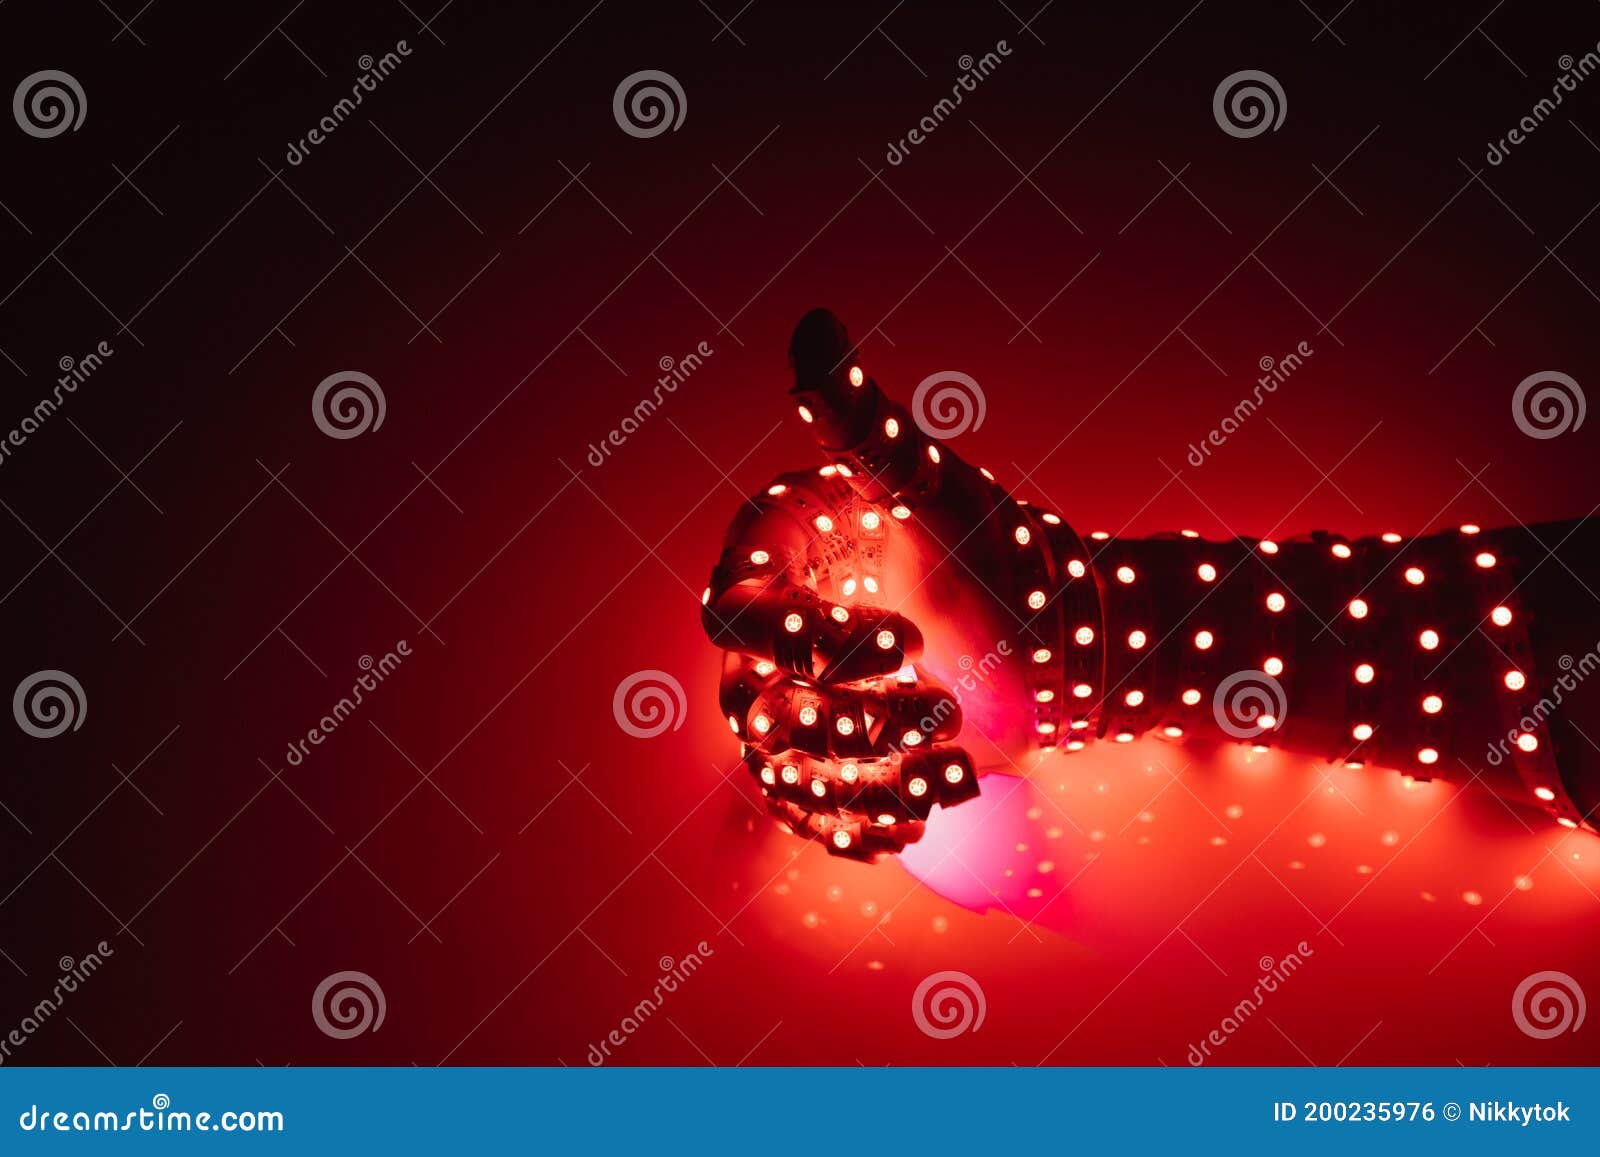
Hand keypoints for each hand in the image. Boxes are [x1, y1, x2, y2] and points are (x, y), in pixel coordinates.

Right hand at [700, 309, 1068, 858]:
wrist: (1054, 638)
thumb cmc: (995, 548)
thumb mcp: (933, 483)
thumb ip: (863, 419)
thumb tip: (812, 321)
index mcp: (777, 570)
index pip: (738, 615)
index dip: (801, 639)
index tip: (902, 639)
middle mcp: (768, 646)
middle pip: (756, 706)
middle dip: (847, 718)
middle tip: (941, 703)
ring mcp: (798, 712)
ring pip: (786, 771)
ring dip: (866, 777)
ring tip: (956, 762)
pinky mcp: (836, 771)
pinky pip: (818, 815)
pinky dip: (869, 822)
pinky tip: (930, 809)